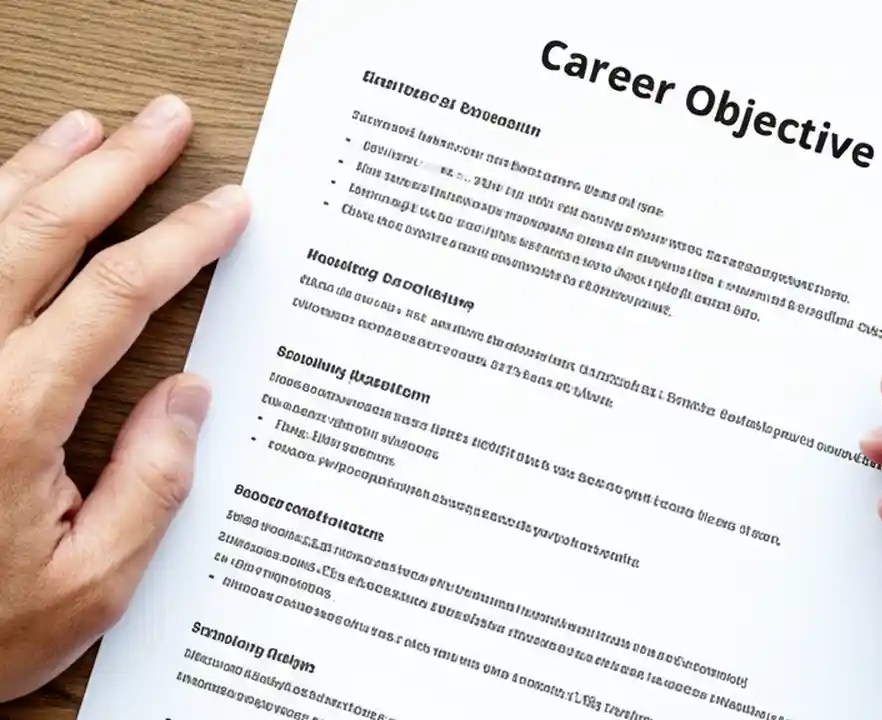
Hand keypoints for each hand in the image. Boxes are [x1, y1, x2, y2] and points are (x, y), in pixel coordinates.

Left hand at [0, 96, 247, 699]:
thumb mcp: (89, 587)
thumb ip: (151, 485)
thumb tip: (188, 397)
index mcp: (14, 414)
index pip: (115, 293)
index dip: (181, 239)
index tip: (227, 206)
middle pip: (41, 231)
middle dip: (115, 168)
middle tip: (162, 122)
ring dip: (37, 171)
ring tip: (86, 132)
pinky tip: (1, 200)